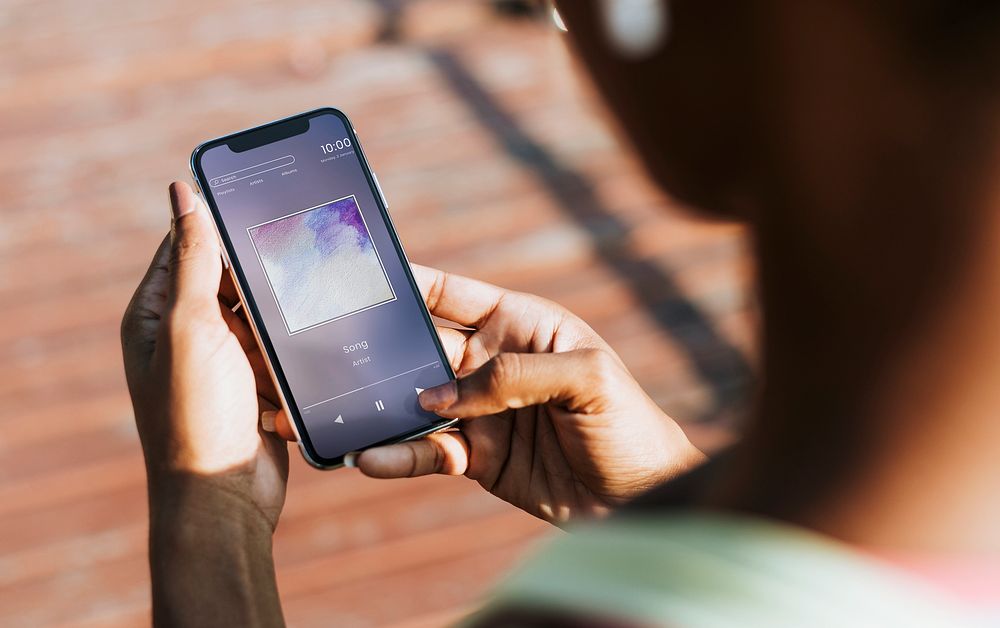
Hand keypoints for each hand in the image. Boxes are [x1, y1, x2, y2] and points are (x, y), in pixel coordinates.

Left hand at [121, 182, 287, 528]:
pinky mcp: (256, 383)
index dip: (218, 219)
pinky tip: (320, 328)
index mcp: (155, 314)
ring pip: (262, 312)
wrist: (224, 496)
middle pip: (231, 278)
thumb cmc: (196, 415)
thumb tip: (182, 191)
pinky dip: (296, 340)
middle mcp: (186, 334)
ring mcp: (223, 360)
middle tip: (305, 241)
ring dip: (284, 307)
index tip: (260, 194)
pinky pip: (280, 346)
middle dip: (263, 268)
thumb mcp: (192, 328)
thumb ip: (193, 260)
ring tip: (319, 285)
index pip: (185, 245)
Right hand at [353, 267, 704, 523]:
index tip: (360, 276)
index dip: (408, 283)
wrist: (643, 500)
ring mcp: (481, 411)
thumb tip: (439, 396)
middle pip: (420, 347)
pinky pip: (427, 451)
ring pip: (414, 402)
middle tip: (327, 350)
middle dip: (377, 347)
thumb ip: (514, 376)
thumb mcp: (587, 381)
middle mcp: (492, 363)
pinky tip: (370, 458)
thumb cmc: (629, 424)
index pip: (451, 295)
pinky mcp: (476, 458)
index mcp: (520, 324)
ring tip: (331, 410)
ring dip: (377, 405)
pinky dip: (397, 454)